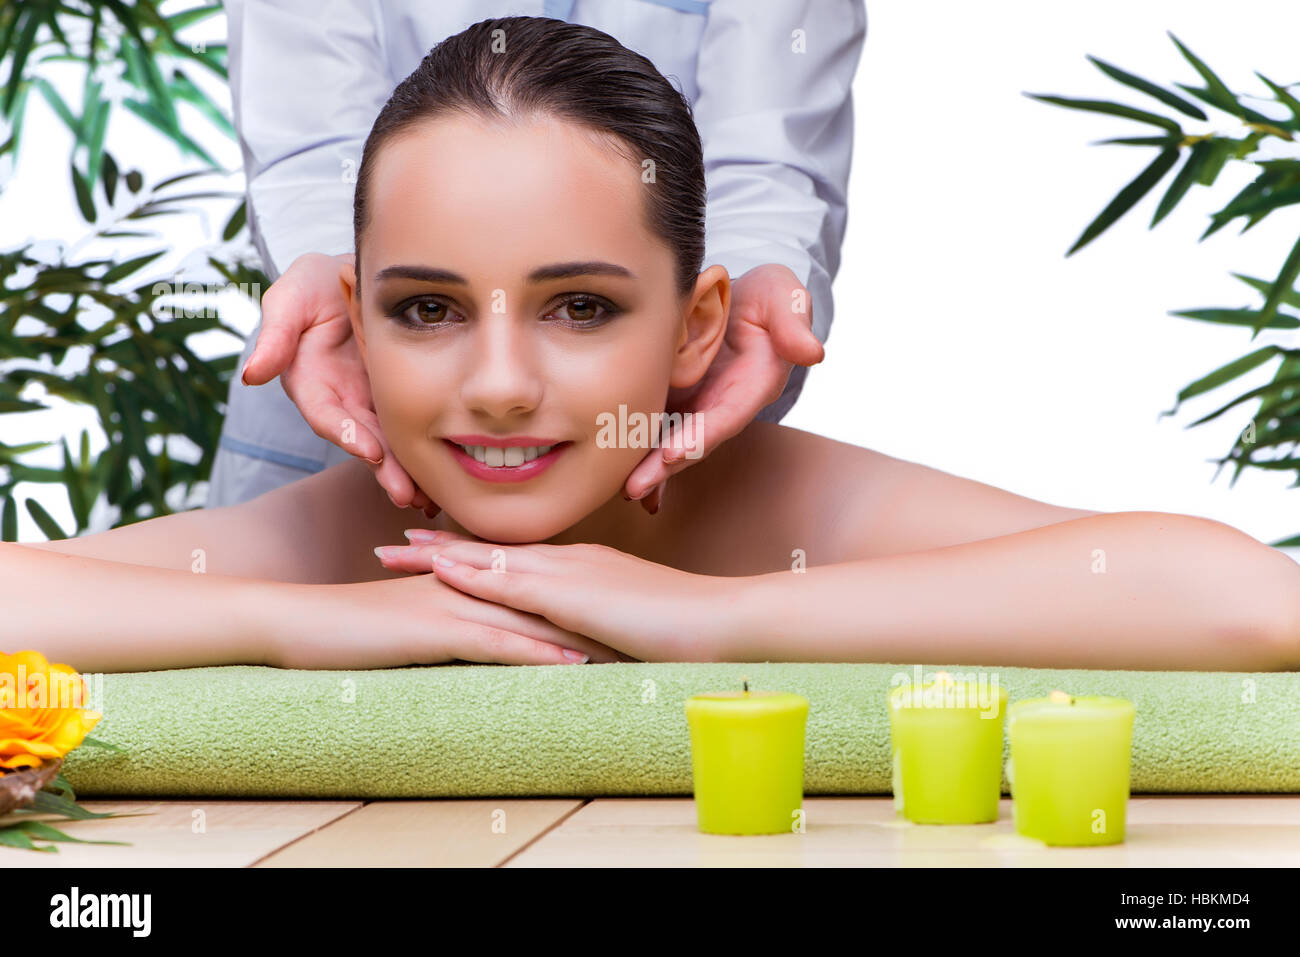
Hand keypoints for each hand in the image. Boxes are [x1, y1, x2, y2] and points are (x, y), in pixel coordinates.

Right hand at [240, 251, 437, 516]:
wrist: (359, 272)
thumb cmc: (318, 282)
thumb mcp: (292, 296)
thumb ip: (275, 334)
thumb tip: (251, 374)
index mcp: (311, 380)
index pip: (326, 413)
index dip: (345, 433)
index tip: (367, 452)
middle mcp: (341, 400)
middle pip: (361, 439)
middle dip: (383, 468)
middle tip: (405, 494)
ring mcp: (371, 402)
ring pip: (389, 442)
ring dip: (406, 472)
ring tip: (428, 499)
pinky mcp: (399, 399)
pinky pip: (411, 428)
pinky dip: (424, 453)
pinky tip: (443, 478)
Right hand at [264, 572, 625, 669]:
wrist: (293, 623)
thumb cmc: (348, 628)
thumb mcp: (410, 623)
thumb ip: (449, 622)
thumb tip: (481, 639)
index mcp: (464, 582)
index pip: (532, 587)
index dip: (577, 599)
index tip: (621, 613)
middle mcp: (466, 585)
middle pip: (543, 597)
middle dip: (592, 612)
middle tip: (641, 627)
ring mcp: (452, 603)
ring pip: (530, 616)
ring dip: (579, 632)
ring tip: (629, 648)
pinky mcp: (435, 629)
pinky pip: (495, 641)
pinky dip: (535, 652)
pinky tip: (569, 664)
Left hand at [374, 530, 737, 661]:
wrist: (718, 618)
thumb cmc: (685, 629)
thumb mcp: (630, 628)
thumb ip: (601, 631)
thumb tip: (577, 651)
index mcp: (583, 569)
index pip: (516, 557)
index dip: (473, 554)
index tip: (436, 552)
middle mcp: (570, 561)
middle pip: (493, 550)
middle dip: (442, 548)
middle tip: (395, 543)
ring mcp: (571, 572)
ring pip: (492, 558)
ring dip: (442, 556)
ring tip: (397, 552)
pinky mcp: (575, 594)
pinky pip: (514, 582)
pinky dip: (474, 575)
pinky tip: (442, 574)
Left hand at [624, 262, 823, 513]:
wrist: (742, 296)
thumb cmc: (766, 296)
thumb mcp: (784, 296)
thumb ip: (794, 319)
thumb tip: (812, 351)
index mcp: (753, 383)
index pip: (727, 415)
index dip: (702, 435)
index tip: (675, 452)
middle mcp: (725, 403)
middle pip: (694, 439)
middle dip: (666, 466)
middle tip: (635, 487)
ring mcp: (700, 405)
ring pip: (673, 442)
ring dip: (651, 470)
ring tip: (624, 490)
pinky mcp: (679, 401)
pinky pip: (659, 431)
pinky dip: (644, 456)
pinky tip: (624, 482)